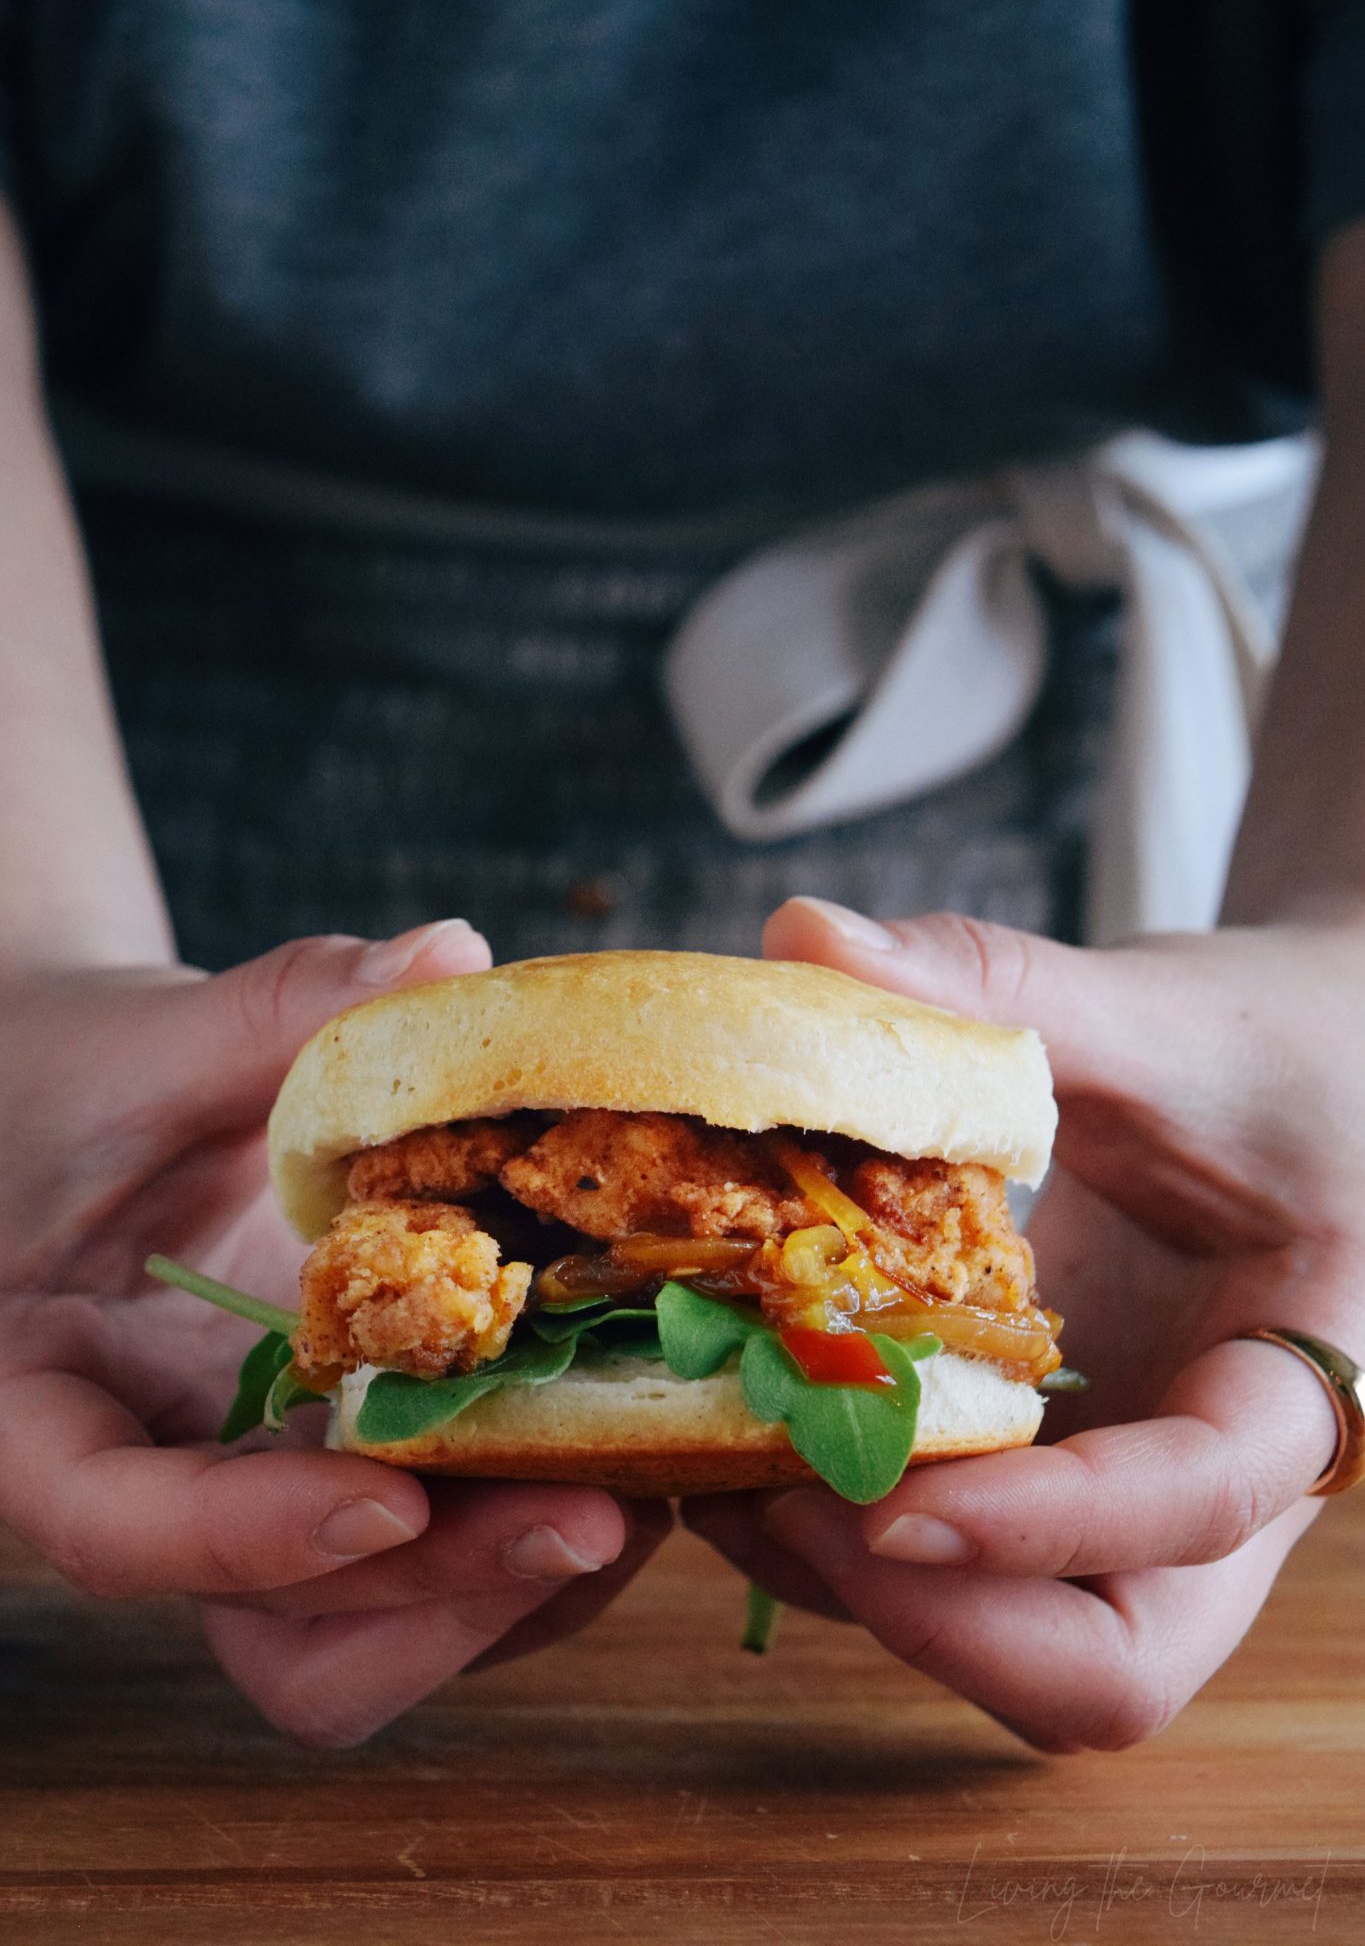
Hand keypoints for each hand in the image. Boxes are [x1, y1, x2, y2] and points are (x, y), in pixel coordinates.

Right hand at [0, 922, 667, 1744]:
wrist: (88, 1119)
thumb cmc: (91, 1083)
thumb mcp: (157, 1044)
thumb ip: (279, 1010)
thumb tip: (446, 956)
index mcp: (46, 1407)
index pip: (119, 1526)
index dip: (253, 1538)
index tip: (392, 1492)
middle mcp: (163, 1491)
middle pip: (276, 1637)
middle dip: (437, 1595)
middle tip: (592, 1516)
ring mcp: (261, 1507)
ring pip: (366, 1647)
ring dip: (506, 1596)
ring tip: (641, 1492)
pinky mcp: (342, 1487)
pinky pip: (433, 1580)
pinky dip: (527, 1549)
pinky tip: (630, 1452)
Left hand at [687, 896, 1362, 1751]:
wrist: (1312, 1083)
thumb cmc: (1269, 1054)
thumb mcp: (1158, 1014)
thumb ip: (995, 987)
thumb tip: (803, 938)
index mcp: (1301, 1376)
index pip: (1198, 1503)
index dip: (1045, 1529)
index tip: (889, 1506)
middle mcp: (1220, 1490)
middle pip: (1110, 1663)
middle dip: (940, 1619)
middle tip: (781, 1505)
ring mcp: (1129, 1504)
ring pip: (1009, 1641)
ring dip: (856, 1592)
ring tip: (710, 1468)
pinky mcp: (1051, 1484)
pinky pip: (952, 1570)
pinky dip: (840, 1539)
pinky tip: (736, 1440)